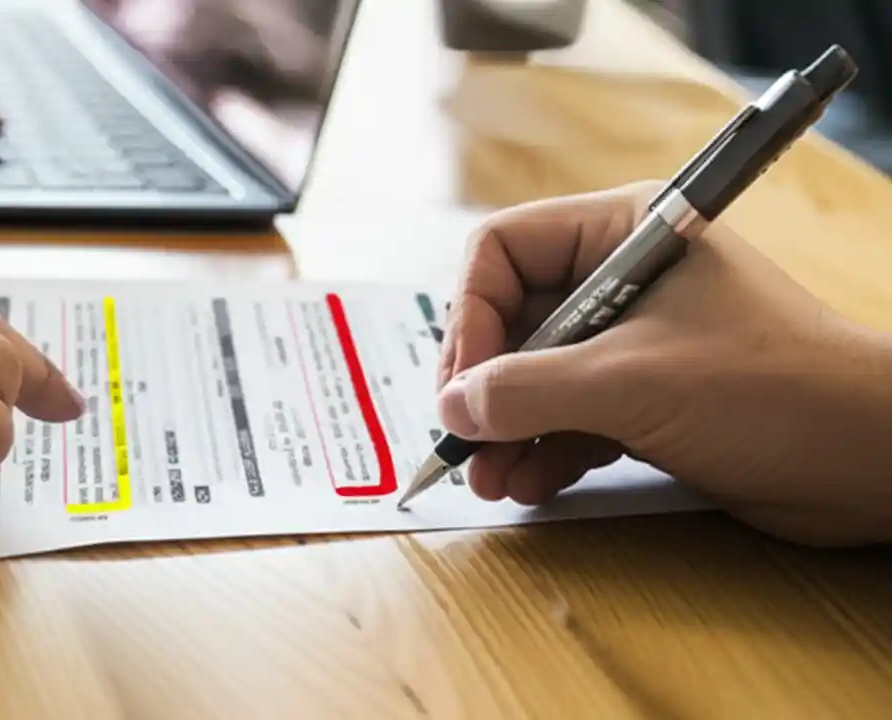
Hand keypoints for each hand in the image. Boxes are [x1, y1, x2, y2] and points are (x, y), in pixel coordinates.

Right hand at [437, 182, 891, 546]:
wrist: (870, 461)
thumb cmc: (769, 390)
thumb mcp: (631, 382)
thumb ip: (527, 390)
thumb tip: (451, 407)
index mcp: (622, 233)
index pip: (502, 252)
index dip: (471, 318)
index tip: (463, 388)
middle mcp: (618, 278)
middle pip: (510, 320)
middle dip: (483, 388)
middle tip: (464, 445)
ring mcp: (631, 341)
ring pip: (534, 376)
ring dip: (505, 429)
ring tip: (491, 479)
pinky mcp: (645, 397)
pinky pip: (567, 416)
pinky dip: (543, 450)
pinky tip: (531, 484)